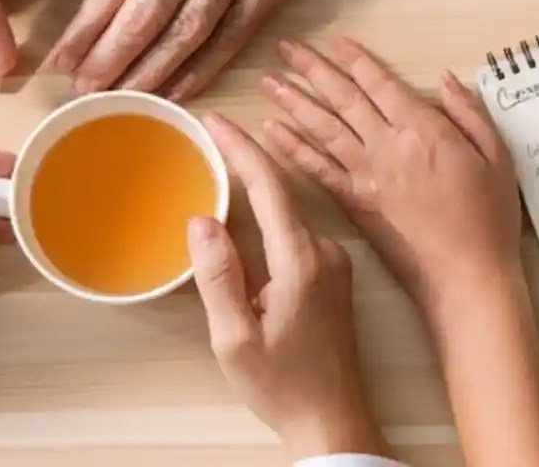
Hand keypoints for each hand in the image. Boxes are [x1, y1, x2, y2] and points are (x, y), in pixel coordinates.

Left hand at [51, 0, 418, 99]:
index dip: (84, 25)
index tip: (62, 54)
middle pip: (142, 15)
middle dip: (108, 58)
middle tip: (81, 90)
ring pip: (184, 33)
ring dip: (150, 71)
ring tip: (121, 98)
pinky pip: (232, 38)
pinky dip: (205, 68)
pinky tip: (180, 91)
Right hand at [190, 114, 387, 459]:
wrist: (335, 419)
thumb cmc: (283, 385)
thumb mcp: (235, 338)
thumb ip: (218, 275)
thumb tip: (202, 218)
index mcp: (301, 261)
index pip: (270, 186)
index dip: (242, 147)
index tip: (215, 120)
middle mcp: (325, 251)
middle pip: (283, 190)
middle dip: (248, 155)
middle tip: (212, 131)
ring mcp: (335, 261)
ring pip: (292, 208)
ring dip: (261, 181)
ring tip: (225, 157)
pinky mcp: (335, 273)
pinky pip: (299, 228)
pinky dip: (273, 209)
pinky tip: (251, 206)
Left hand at [259, 36, 522, 308]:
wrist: (466, 278)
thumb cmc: (489, 219)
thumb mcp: (498, 158)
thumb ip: (471, 114)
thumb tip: (446, 79)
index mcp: (424, 130)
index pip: (380, 83)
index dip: (354, 60)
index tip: (333, 41)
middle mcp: (387, 146)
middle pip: (343, 98)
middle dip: (312, 70)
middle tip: (285, 47)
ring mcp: (367, 176)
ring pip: (323, 128)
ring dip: (294, 101)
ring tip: (268, 79)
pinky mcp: (354, 205)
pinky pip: (317, 169)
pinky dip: (293, 148)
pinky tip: (272, 131)